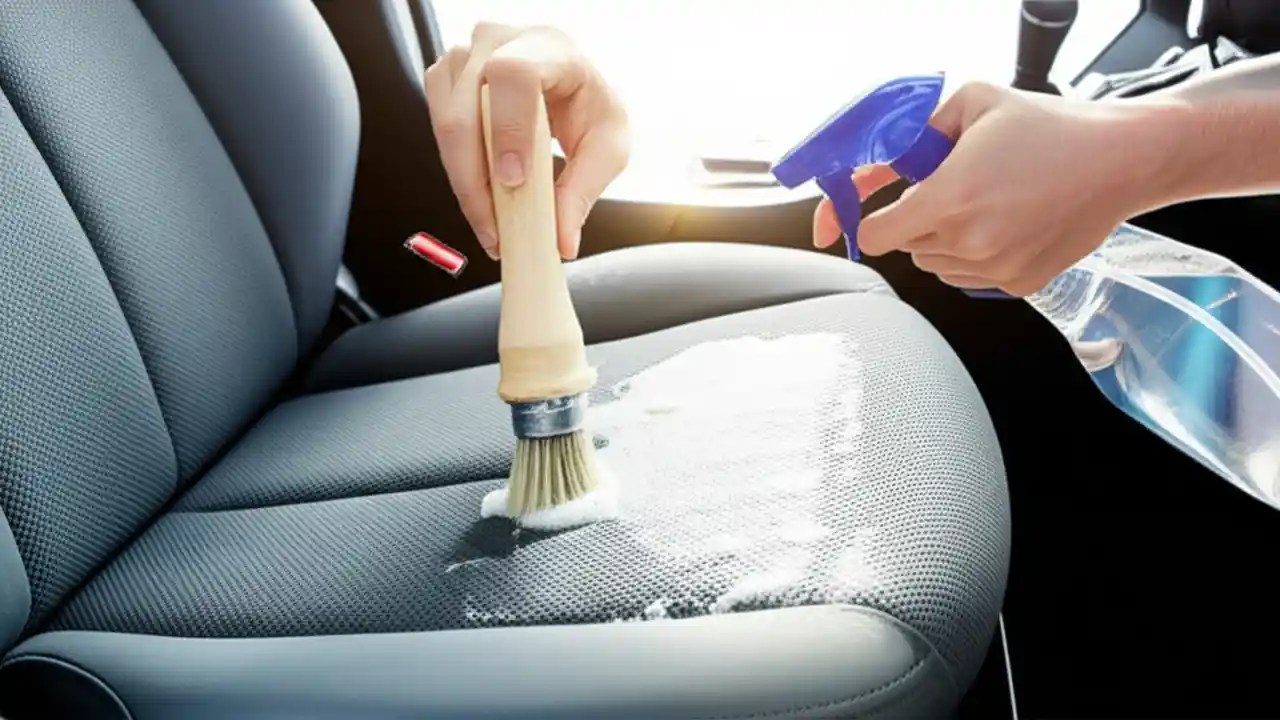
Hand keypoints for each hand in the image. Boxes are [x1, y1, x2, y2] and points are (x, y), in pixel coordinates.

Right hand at [425, 23, 629, 260]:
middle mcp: (497, 42)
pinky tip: (481, 199)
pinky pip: (438, 132)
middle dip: (477, 181)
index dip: (508, 130)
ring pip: (445, 125)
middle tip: (497, 232)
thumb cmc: (590, 106)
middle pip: (466, 111)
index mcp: (547, 46)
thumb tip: (560, 241)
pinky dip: (459, 174)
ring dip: (464, 184)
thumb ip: (583, 191)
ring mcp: (464, 58)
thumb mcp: (607, 147)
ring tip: (491, 226)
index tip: (514, 182)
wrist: (571, 83)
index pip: (514, 75)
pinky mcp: (446, 81)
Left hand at [812, 82, 1168, 295]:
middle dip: (916, 220)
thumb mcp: (972, 104)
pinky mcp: (1018, 284)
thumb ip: (912, 135)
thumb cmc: (1051, 128)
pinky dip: (974, 257)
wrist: (1120, 160)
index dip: (869, 221)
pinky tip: (1004, 224)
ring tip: (984, 204)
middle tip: (952, 189)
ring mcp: (994, 268)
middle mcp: (968, 241)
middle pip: (906, 247)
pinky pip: (969, 278)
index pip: (875, 236)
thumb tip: (874, 165)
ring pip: (935, 264)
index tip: (877, 211)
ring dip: (943, 240)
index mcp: (949, 198)